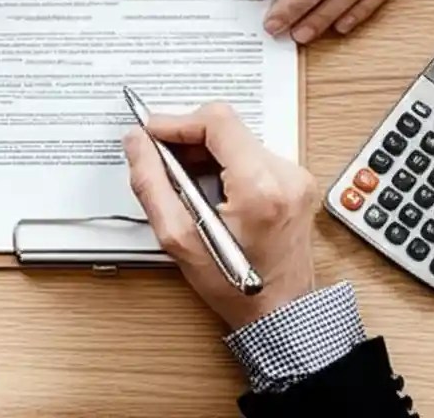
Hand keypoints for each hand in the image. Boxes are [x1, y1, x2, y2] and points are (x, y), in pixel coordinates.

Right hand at [122, 103, 317, 329]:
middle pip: (228, 127)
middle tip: (163, 162)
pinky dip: (226, 163)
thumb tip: (137, 144)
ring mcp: (295, 178)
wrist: (280, 312)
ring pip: (239, 138)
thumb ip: (152, 183)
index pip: (217, 122)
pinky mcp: (296, 183)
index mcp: (260, 187)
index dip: (177, 122)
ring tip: (187, 183)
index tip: (152, 133)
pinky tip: (210, 189)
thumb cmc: (235, 287)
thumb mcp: (178, 238)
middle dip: (189, 138)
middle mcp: (285, 175)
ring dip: (207, 151)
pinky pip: (253, 154)